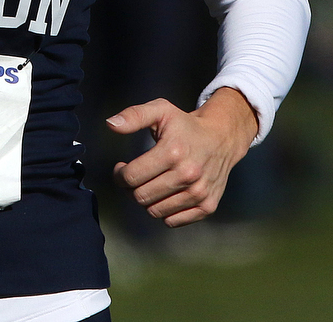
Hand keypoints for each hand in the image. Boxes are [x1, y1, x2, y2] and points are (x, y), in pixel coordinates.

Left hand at [106, 88, 257, 227]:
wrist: (222, 138)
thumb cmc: (185, 125)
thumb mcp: (160, 111)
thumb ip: (134, 116)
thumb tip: (110, 124)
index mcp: (173, 151)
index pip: (131, 177)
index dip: (119, 174)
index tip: (121, 167)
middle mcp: (188, 175)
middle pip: (141, 196)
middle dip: (130, 188)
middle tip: (134, 177)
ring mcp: (199, 193)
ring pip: (154, 211)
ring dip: (146, 200)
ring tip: (149, 184)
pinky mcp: (207, 206)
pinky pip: (172, 221)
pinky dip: (163, 211)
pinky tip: (164, 195)